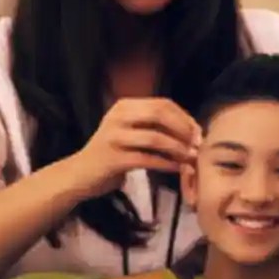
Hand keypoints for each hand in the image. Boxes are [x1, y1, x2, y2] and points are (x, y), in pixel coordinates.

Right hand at [64, 98, 201, 199]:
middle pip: (159, 115)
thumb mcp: (131, 131)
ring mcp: (113, 137)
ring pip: (155, 138)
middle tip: (198, 144)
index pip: (162, 103)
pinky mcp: (113, 159)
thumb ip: (155, 126)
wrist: (80, 174)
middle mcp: (117, 117)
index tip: (198, 131)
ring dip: (178, 149)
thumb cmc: (112, 153)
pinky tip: (178, 169)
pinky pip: (147, 159)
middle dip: (183, 129)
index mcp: (125, 106)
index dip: (184, 117)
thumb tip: (194, 129)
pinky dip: (167, 164)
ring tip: (192, 158)